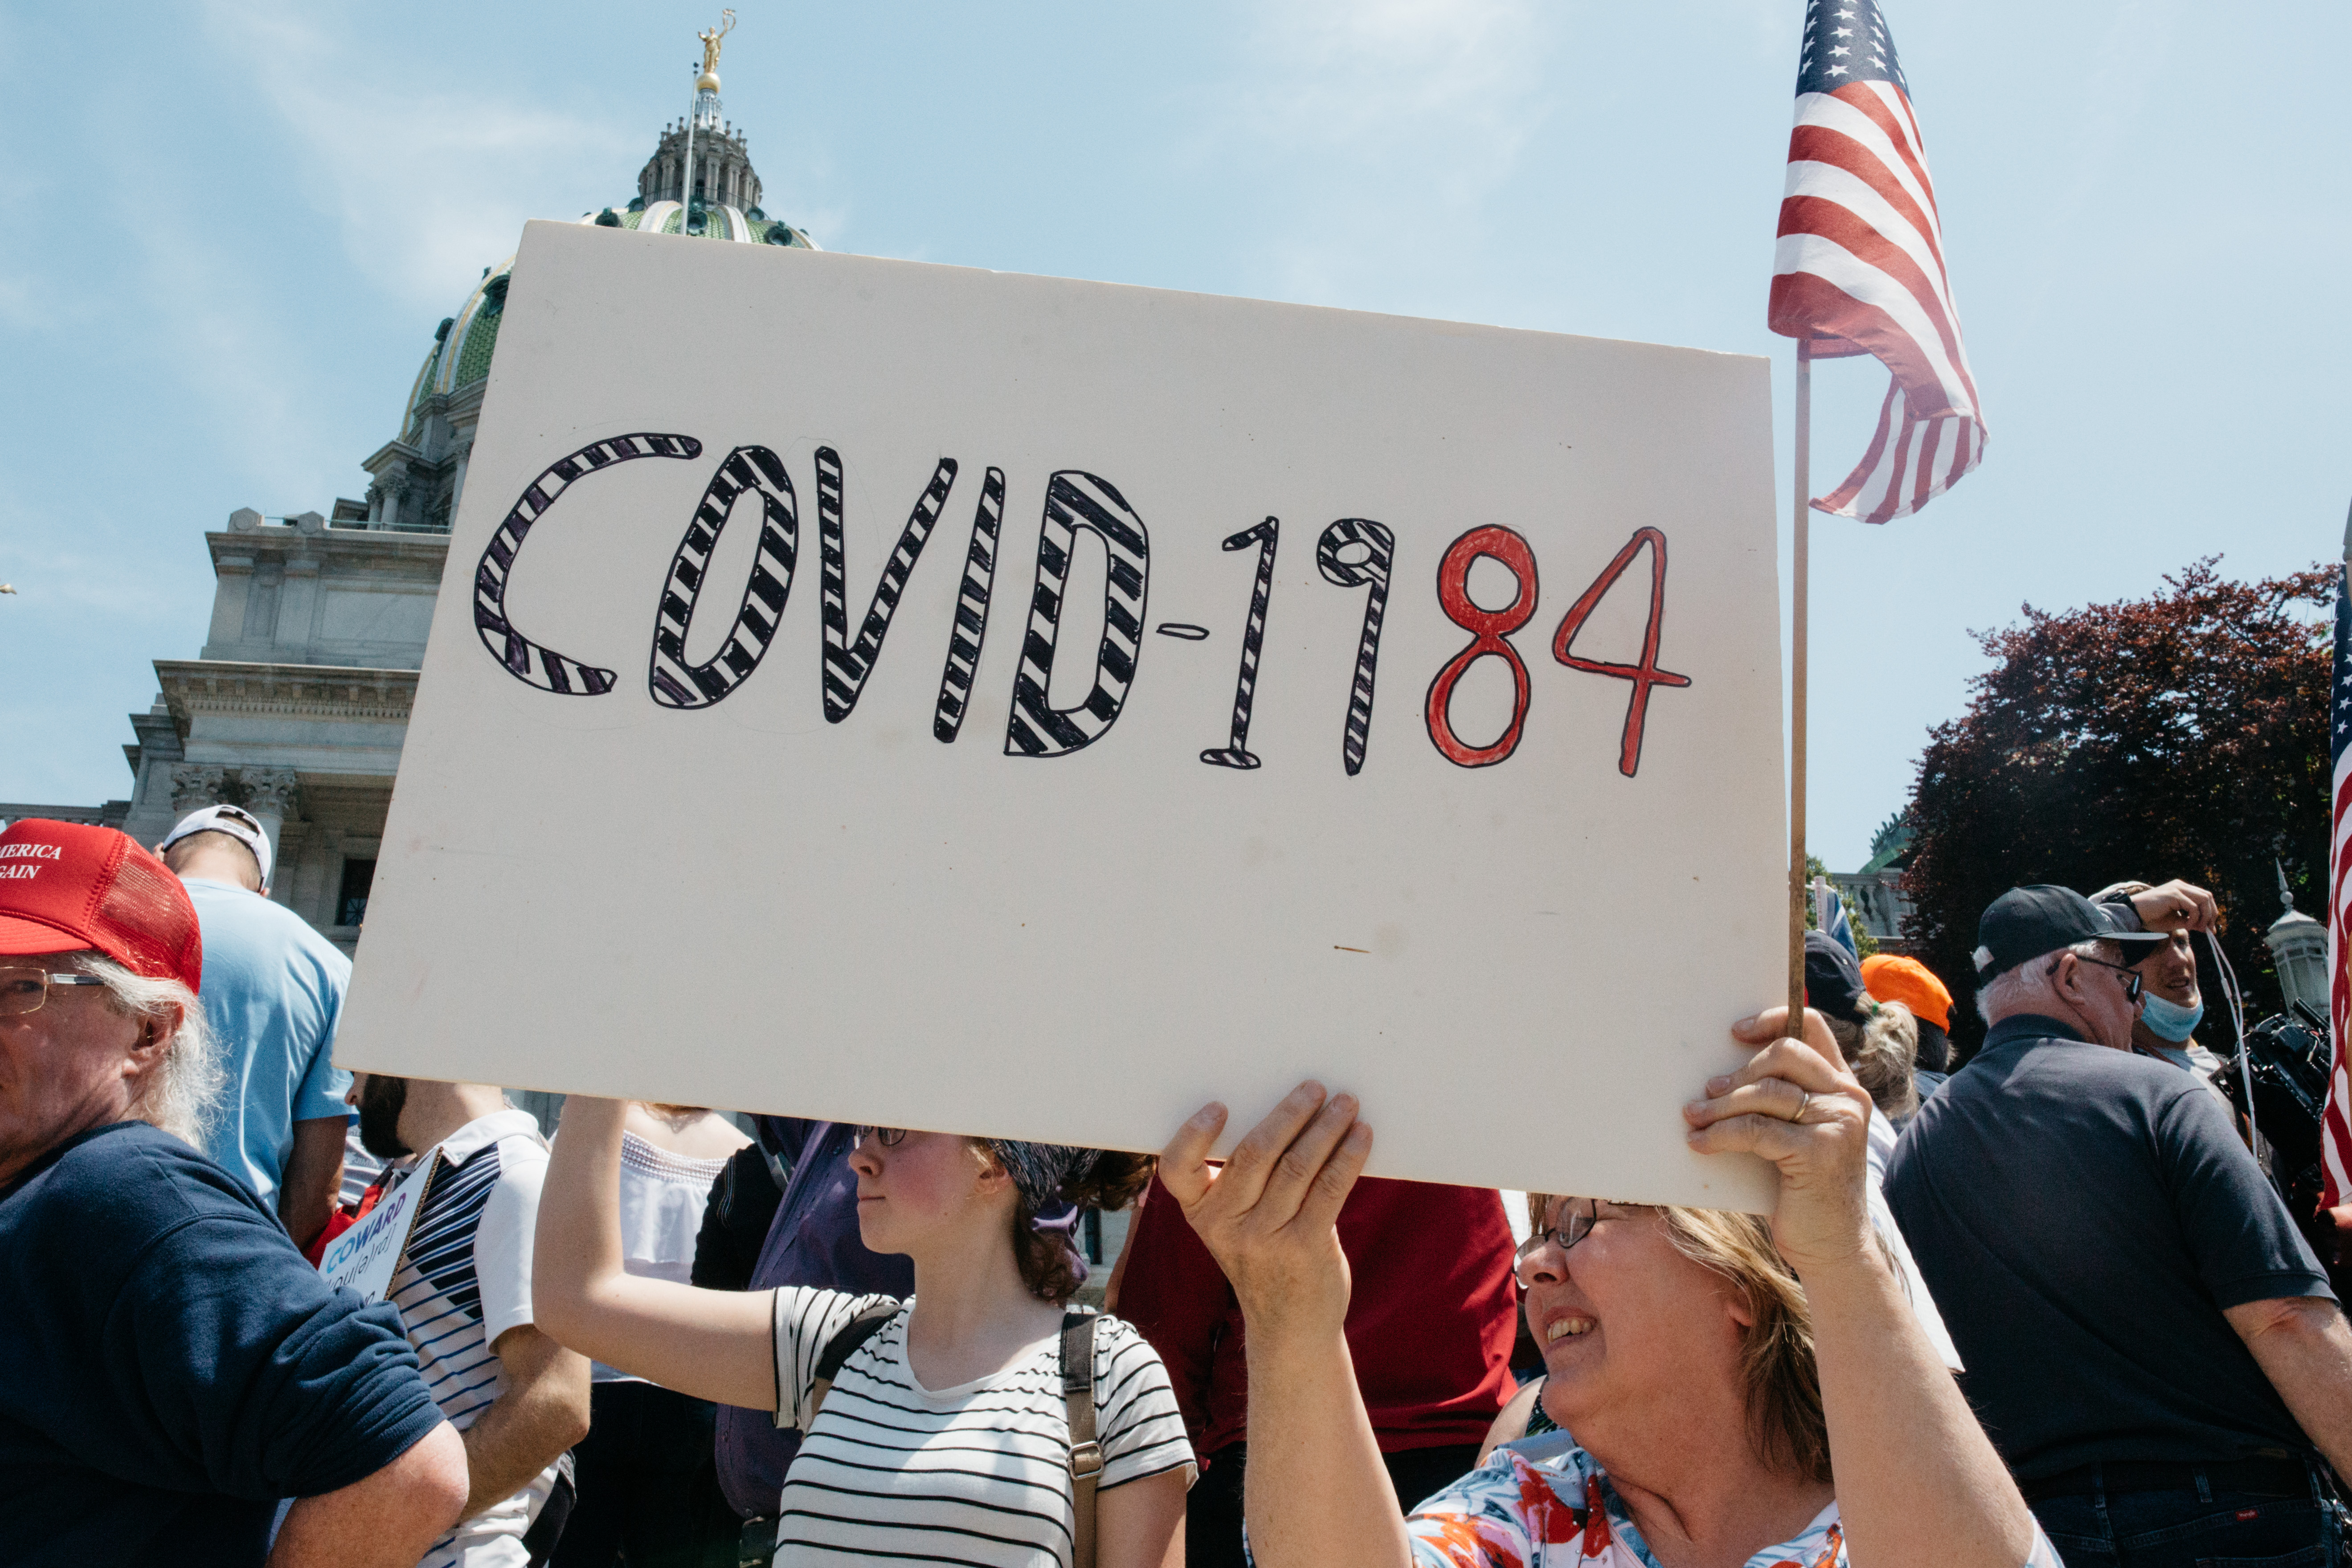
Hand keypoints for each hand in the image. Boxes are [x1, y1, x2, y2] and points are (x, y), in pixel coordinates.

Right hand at [1159, 1083, 1371, 1345]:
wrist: (1289, 1327)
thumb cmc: (1265, 1258)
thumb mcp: (1236, 1225)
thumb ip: (1247, 1181)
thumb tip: (1289, 1114)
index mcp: (1201, 1212)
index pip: (1177, 1170)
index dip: (1193, 1135)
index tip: (1219, 1106)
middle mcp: (1225, 1225)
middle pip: (1255, 1153)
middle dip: (1290, 1113)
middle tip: (1315, 1088)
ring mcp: (1265, 1238)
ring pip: (1298, 1165)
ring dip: (1326, 1128)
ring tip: (1346, 1104)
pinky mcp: (1305, 1246)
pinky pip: (1329, 1188)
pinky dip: (1348, 1156)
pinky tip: (1361, 1136)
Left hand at [1685, 1008, 1873, 1273]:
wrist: (1833, 1247)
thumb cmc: (1805, 1190)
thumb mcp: (1798, 1136)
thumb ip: (1780, 1102)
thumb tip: (1718, 1075)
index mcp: (1844, 1086)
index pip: (1813, 1026)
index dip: (1772, 1019)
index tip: (1734, 1032)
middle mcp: (1848, 1098)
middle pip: (1784, 1054)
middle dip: (1738, 1072)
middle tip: (1706, 1091)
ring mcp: (1837, 1124)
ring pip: (1765, 1093)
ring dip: (1719, 1106)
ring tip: (1692, 1117)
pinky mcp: (1818, 1152)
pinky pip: (1755, 1129)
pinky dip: (1720, 1134)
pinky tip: (1699, 1143)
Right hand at [2128, 878, 2217, 933]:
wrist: (2133, 914)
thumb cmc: (2151, 918)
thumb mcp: (2175, 920)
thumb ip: (2190, 921)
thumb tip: (2207, 927)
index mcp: (2180, 889)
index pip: (2204, 897)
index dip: (2211, 912)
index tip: (2210, 928)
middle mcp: (2180, 885)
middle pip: (2208, 896)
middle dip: (2211, 914)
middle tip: (2209, 929)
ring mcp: (2177, 888)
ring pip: (2204, 900)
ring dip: (2205, 916)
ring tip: (2197, 928)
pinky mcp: (2173, 894)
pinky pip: (2193, 907)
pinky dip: (2194, 918)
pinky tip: (2187, 926)